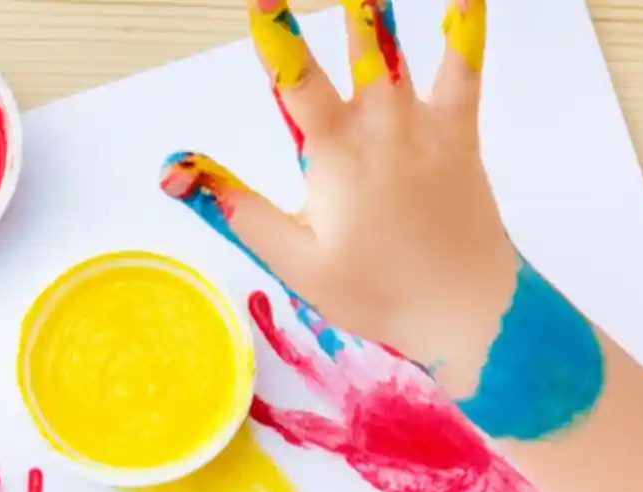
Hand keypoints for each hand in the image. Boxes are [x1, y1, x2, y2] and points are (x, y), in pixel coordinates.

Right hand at [161, 0, 513, 395]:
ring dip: (378, 8)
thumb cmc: (377, 293)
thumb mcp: (294, 260)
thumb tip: (175, 173)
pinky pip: (465, 68)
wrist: (467, 310)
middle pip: (355, 44)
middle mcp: (379, 125)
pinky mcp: (458, 134)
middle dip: (344, 3)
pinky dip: (465, 26)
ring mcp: (423, 125)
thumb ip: (237, 208)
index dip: (273, 29)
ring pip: (398, 47)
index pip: (293, 76)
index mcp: (334, 152)